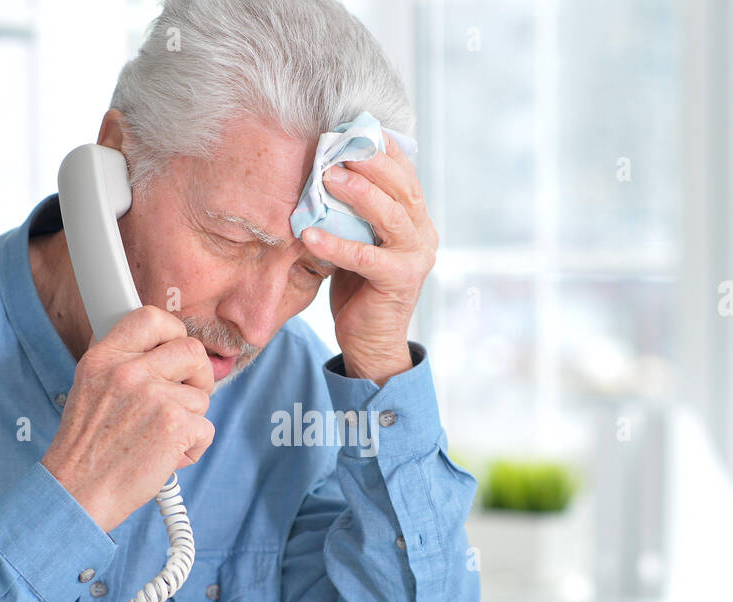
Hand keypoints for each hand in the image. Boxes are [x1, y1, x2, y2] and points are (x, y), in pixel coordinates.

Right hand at [42, 306, 214, 532]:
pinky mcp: (174, 426)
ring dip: (190, 420)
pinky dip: (192, 448)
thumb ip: (122, 364)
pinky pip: (206, 428)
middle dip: (199, 376)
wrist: (78, 491)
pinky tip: (166, 457)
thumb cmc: (87, 447)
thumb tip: (165, 350)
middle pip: (191, 350)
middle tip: (187, 396)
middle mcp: (128, 371)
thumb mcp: (90, 388)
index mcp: (105, 357)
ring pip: (201, 396)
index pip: (151, 317)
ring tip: (159, 439)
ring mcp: (154, 397)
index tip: (176, 350)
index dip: (174, 332)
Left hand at [301, 132, 437, 385]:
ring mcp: (415, 257)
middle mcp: (422, 233)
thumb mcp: (357, 239)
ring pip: (390, 215)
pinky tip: (309, 233)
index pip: (403, 173)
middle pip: (401, 187)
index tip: (351, 127)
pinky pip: (365, 257)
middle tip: (335, 145)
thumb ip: (352, 211)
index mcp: (415, 219)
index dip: (380, 149)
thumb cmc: (359, 288)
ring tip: (326, 178)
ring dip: (358, 193)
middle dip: (369, 162)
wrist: (371, 342)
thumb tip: (323, 170)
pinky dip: (336, 244)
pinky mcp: (399, 281)